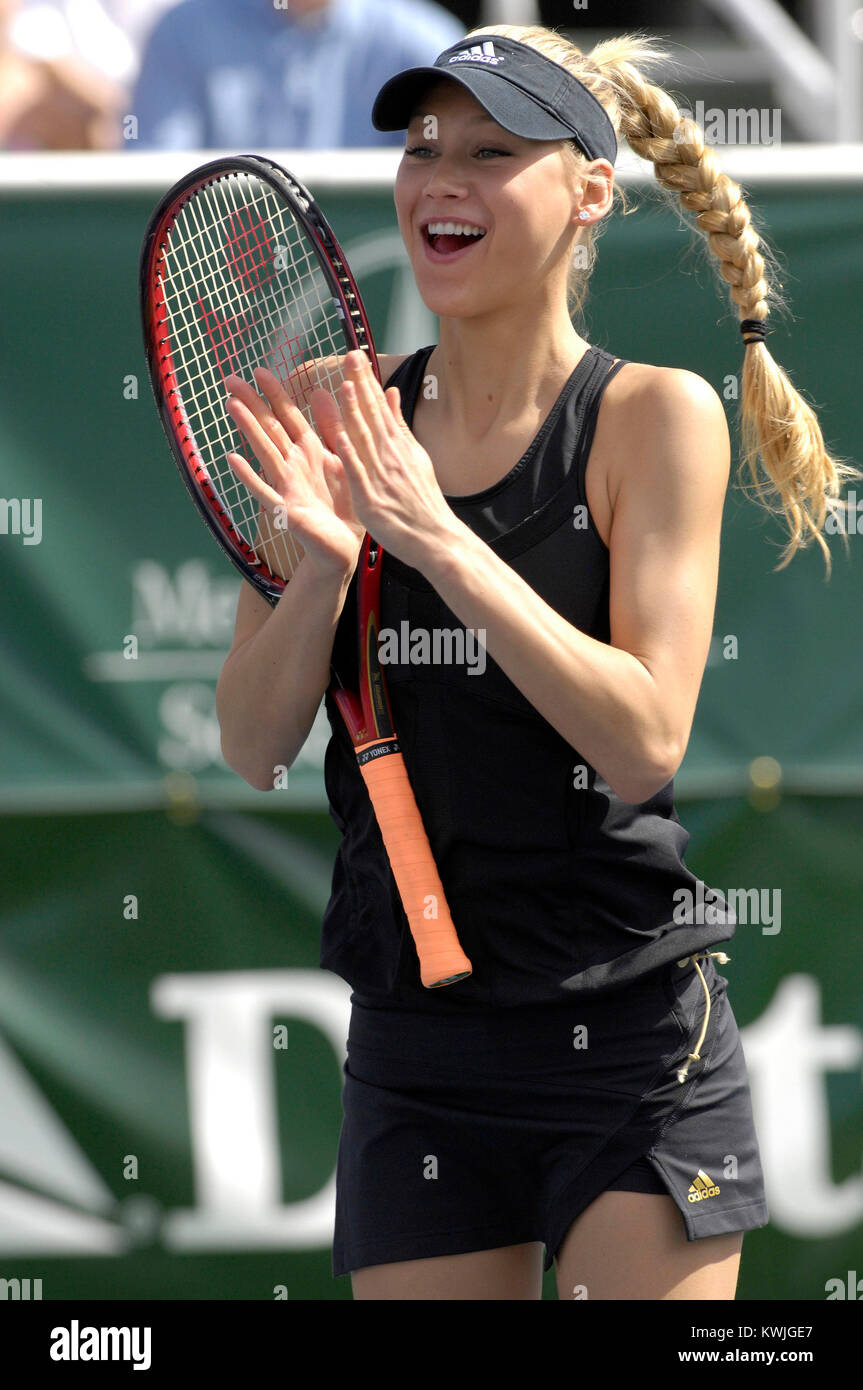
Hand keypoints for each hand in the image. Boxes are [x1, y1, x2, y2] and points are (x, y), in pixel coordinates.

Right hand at [223, 367, 364, 580]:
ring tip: (232, 406)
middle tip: (229, 379)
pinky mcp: (286, 510)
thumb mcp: (342, 459)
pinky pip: (264, 491)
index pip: (289, 416)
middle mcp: (294, 465)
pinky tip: (232, 459)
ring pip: (265, 451)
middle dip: (251, 403)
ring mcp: (287, 486)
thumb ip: (333, 427)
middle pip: (270, 428)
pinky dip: (249, 475)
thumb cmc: (344, 505)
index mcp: (310, 452)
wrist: (348, 546)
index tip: (259, 370)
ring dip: (248, 429)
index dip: (275, 393)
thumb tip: (322, 390)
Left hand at [310, 350, 460, 570]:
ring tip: (343, 386)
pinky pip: (359, 476)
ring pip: (365, 440)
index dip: (367, 380)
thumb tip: (392, 393)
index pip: (380, 407)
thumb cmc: (422, 502)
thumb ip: (399, 425)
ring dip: (354, 413)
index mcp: (399, 446)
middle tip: (350, 355)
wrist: (436, 539)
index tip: (357, 355)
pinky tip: (341, 437)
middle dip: (360, 385)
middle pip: (372, 416)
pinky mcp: (372, 500)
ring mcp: (382, 478)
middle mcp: (391, 457)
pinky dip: (351, 456)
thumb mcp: (416, 457)